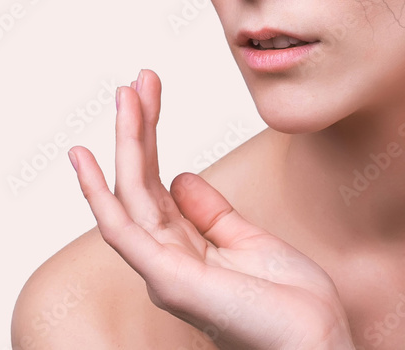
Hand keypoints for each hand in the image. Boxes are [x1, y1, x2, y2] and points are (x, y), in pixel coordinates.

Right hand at [69, 69, 353, 349]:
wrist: (318, 346)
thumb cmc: (290, 306)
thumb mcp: (250, 242)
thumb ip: (211, 212)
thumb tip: (180, 177)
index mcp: (183, 250)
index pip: (155, 183)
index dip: (149, 136)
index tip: (148, 92)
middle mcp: (165, 258)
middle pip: (140, 181)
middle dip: (137, 127)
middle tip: (136, 80)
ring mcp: (162, 270)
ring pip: (131, 193)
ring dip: (127, 140)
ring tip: (126, 93)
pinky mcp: (168, 279)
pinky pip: (123, 231)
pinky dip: (99, 195)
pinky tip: (86, 161)